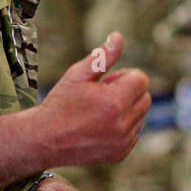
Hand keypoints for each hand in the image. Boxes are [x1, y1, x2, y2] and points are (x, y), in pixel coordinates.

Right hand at [38, 32, 149, 165]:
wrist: (45, 140)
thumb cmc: (60, 103)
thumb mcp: (77, 74)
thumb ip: (102, 56)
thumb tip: (119, 37)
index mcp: (115, 101)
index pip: (141, 79)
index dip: (123, 76)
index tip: (105, 82)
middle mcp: (123, 124)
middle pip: (145, 97)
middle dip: (128, 92)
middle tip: (102, 95)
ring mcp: (124, 142)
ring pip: (141, 115)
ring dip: (126, 109)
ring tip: (100, 111)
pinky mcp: (121, 154)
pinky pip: (134, 132)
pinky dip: (123, 127)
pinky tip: (100, 126)